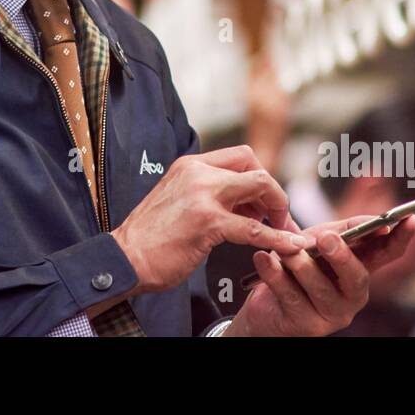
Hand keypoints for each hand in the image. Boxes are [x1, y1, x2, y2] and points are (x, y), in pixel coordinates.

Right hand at [111, 146, 306, 295]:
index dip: (260, 177)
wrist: (124, 259)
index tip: (265, 203)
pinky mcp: (208, 222)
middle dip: (275, 192)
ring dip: (281, 211)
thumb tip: (245, 204)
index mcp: (190, 165)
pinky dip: (278, 238)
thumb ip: (208, 194)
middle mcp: (197, 172)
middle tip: (280, 218)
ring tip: (287, 232)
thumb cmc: (150, 238)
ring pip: (260, 187)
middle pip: (254, 166)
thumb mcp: (178, 200)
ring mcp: (203, 195)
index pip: (240, 156)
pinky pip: (255, 228)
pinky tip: (290, 246)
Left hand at [225, 213, 414, 336]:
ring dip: (301, 265)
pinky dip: (275, 276)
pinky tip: (263, 259)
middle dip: (342, 257)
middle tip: (326, 238)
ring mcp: (331, 315)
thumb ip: (340, 231)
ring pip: (321, 289)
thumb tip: (370, 221)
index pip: (387, 254)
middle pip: (357, 277)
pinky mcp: (306, 326)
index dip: (401, 237)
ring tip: (284, 250)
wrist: (263, 304)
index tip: (410, 218)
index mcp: (359, 271)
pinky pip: (291, 297)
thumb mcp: (316, 242)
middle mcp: (351, 296)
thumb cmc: (294, 268)